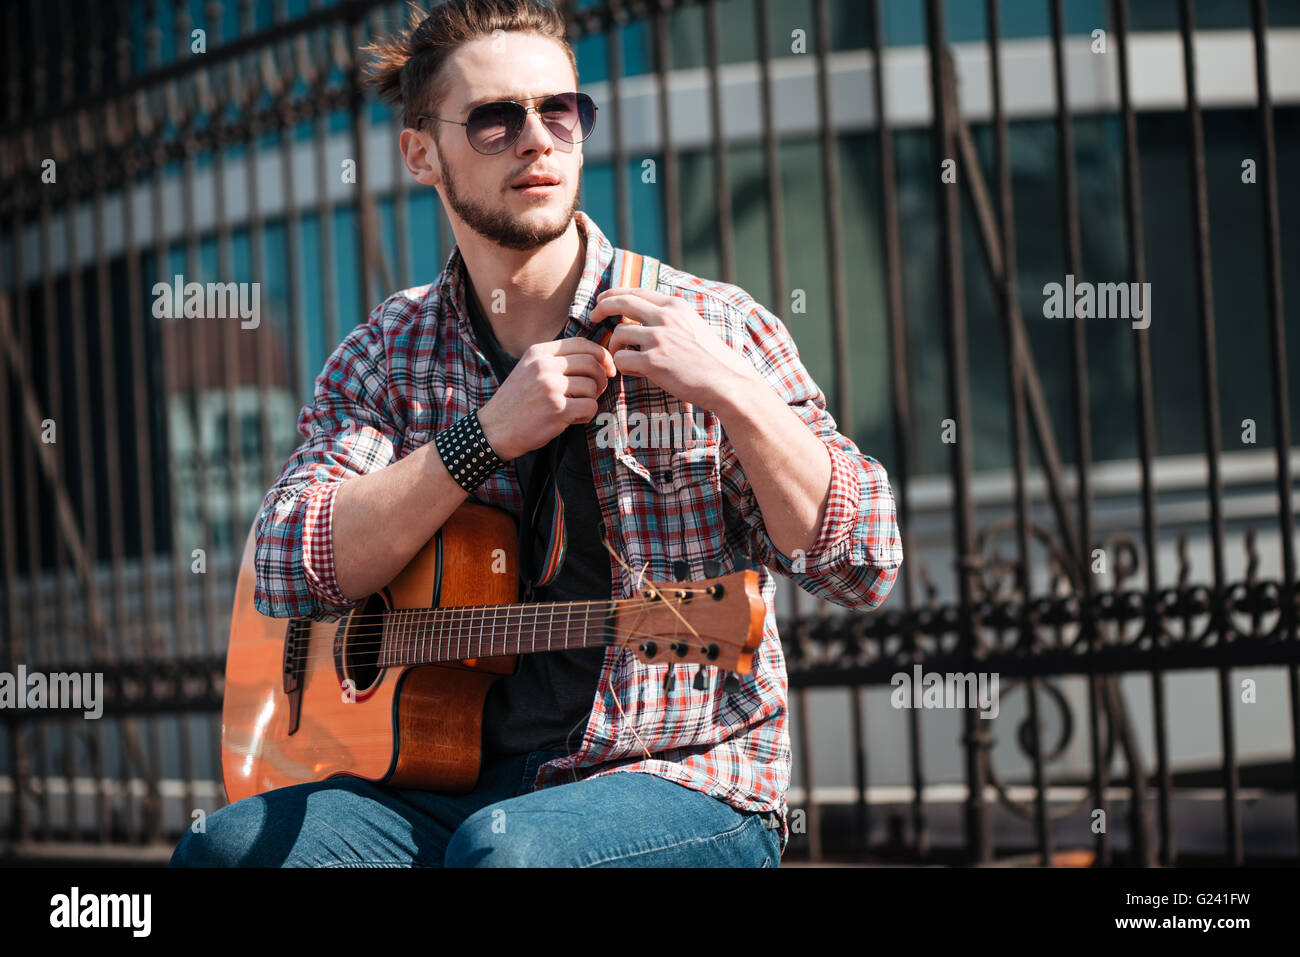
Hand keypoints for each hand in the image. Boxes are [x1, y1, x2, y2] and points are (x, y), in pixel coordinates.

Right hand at [476, 337, 616, 460]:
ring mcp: (550, 387)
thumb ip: (556, 360)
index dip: (601, 354)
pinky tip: (574, 418)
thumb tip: (596, 357)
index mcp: (538, 352)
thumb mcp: (529, 370)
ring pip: (592, 386)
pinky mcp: (557, 410)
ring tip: (578, 407)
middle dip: (601, 378)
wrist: (495, 429)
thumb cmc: (517, 401)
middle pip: (591, 363)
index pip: (582, 343)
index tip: (607, 367)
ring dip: (592, 398)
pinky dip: (587, 415)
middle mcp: (544, 366)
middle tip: (596, 391)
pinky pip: (590, 407)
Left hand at [590, 287, 757, 408]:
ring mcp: (658, 339)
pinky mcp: (653, 362)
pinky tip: (632, 371)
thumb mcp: (693, 325)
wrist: (726, 380)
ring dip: (614, 346)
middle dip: (602, 307)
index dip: (615, 294)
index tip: (603, 300)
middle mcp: (665, 317)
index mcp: (675, 306)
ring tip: (622, 357)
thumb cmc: (711, 358)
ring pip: (618, 333)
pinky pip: (622, 359)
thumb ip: (672, 318)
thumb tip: (648, 316)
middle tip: (593, 316)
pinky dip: (622, 366)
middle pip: (621, 302)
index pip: (637, 291)